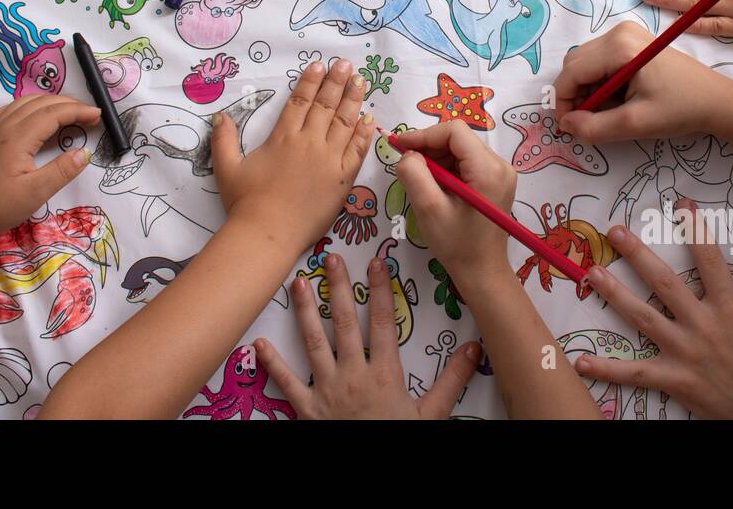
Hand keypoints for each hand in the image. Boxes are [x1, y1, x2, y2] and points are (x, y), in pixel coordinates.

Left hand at [0, 95, 102, 249]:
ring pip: (26, 101)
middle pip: (41, 102)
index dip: (78, 111)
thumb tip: (85, 152)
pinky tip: (39, 116)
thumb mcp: (37, 192)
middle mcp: (5, 126)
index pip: (53, 113)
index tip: (98, 116)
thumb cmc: (1, 206)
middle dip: (69, 104)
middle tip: (90, 115)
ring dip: (51, 102)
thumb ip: (63, 170)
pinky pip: (13, 108)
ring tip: (71, 113)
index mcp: (17, 137)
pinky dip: (33, 106)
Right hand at [212, 59, 370, 250]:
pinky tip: (369, 120)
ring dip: (353, 100)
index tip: (320, 65)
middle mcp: (309, 143)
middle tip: (346, 64)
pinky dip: (364, 134)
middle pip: (326, 106)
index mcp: (283, 137)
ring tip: (360, 82)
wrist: (268, 232)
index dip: (311, 81)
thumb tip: (220, 116)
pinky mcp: (343, 180)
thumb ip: (224, 140)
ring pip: (345, 123)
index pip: (300, 101)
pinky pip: (357, 151)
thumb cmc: (245, 202)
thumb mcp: (226, 167)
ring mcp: (329, 160)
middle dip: (336, 82)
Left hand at [254, 253, 480, 418]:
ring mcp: (327, 390)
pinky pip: (287, 383)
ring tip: (297, 283)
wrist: (370, 474)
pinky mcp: (307, 409)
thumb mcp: (431, 415)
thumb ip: (451, 381)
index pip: (382, 322)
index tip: (376, 263)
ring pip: (313, 343)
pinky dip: (272, 364)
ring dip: (304, 311)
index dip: (380, 291)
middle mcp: (353, 375)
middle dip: (338, 288)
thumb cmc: (399, 438)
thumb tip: (473, 349)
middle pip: (344, 323)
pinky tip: (259, 343)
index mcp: (384, 374)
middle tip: (331, 259)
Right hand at [390, 121, 516, 284]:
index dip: (424, 135)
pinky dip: (447, 167)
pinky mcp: (496, 180)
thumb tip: (407, 153)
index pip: (454, 131)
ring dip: (437, 158)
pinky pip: (467, 161)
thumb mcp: (428, 209)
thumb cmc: (456, 244)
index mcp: (488, 169)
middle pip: (458, 138)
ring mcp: (501, 172)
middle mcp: (500, 164)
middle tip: (407, 165)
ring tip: (421, 179)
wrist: (482, 271)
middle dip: (429, 147)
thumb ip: (414, 174)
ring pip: (461, 148)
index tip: (399, 147)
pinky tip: (436, 185)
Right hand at [553, 21, 732, 142]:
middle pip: (575, 64)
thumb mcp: (634, 124)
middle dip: (576, 95)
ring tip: (612, 110)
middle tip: (592, 120)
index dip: (563, 101)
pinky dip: (600, 83)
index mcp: (619, 47)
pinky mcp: (630, 40)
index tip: (569, 126)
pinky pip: (599, 61)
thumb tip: (566, 124)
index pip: (571, 72)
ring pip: (584, 64)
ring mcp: (624, 33)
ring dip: (588, 90)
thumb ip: (594, 127)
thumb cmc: (680, 109)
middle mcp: (618, 32)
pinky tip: (619, 98)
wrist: (715, 99)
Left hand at [576, 202, 732, 417]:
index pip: (711, 259)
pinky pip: (635, 375)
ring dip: (614, 296)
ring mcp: (686, 354)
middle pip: (665, 283)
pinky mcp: (676, 382)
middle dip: (638, 253)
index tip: (680, 201)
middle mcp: (705, 327)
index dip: (696, 227)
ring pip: (643, 319)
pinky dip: (607, 369)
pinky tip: (581, 360)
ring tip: (589, 273)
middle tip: (614, 229)